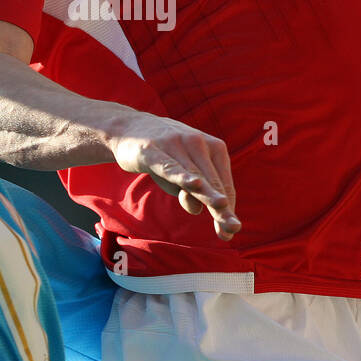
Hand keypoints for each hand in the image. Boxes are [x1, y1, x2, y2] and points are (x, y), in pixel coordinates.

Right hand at [107, 114, 240, 240]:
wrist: (127, 128)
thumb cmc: (163, 155)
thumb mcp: (180, 175)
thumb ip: (190, 193)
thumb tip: (198, 209)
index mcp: (213, 147)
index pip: (224, 184)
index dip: (227, 210)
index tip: (231, 232)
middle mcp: (198, 142)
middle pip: (212, 182)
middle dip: (221, 208)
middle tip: (232, 229)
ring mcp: (175, 144)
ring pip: (193, 175)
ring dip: (207, 193)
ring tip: (222, 207)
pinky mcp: (151, 150)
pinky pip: (169, 166)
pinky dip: (181, 175)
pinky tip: (193, 184)